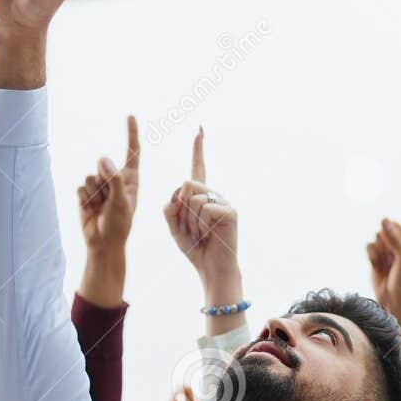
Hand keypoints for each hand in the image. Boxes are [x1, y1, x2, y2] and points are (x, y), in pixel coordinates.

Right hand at [79, 116, 140, 256]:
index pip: (132, 152)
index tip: (131, 115)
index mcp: (131, 179)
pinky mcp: (85, 193)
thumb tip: (102, 158)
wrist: (102, 243)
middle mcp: (115, 179)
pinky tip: (90, 210)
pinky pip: (80, 186)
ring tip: (101, 208)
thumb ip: (113, 179)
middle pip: (103, 166)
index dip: (131, 133)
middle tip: (109, 203)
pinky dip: (84, 198)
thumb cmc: (118, 225)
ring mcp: (99, 186)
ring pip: (90, 176)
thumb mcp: (121, 202)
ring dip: (94, 193)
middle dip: (103, 182)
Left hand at [163, 128, 240, 295]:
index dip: (198, 151)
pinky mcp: (230, 211)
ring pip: (193, 198)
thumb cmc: (195, 249)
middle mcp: (213, 195)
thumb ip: (170, 207)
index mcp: (200, 196)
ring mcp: (223, 201)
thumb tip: (181, 188)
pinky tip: (210, 235)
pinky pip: (205, 209)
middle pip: (185, 186)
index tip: (199, 131)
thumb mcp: (174, 227)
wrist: (212, 269)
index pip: (198, 169)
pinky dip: (202, 225)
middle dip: (181, 211)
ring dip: (191, 222)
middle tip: (192, 230)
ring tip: (201, 235)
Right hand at [367, 176, 400, 342]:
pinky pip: (368, 245)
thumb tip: (384, 219)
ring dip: (379, 251)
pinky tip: (379, 266)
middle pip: (388, 225)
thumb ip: (395, 239)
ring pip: (376, 235)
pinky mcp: (376, 253)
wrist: (394, 301)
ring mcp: (388, 244)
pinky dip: (371, 255)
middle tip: (395, 259)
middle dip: (387, 241)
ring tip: (388, 265)